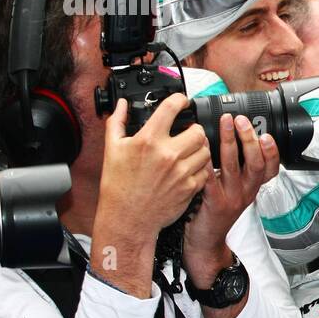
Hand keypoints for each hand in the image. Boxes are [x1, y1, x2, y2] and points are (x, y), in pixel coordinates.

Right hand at [99, 94, 211, 238]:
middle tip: (187, 132)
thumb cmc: (118, 185)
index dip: (180, 99)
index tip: (182, 101)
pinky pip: (206, 170)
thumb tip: (122, 105)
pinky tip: (189, 168)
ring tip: (189, 150)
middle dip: (194, 128)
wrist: (127, 218)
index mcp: (148, 141)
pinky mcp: (190, 187)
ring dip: (200, 147)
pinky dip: (200, 167)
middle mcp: (167, 154)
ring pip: (206, 150)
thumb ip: (117, 122)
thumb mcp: (112, 149)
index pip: (171, 108)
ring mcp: (181, 171)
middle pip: (197, 130)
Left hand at [183, 114, 279, 286]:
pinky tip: (202, 149)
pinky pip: (212, 179)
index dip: (272, 151)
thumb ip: (236, 171)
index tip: (267, 134)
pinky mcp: (214, 204)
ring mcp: (231, 198)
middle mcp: (245, 192)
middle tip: (240, 121)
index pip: (270, 168)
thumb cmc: (215, 213)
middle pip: (254, 163)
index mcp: (252, 188)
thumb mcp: (234, 192)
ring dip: (229, 142)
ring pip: (234, 166)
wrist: (205, 243)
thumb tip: (231, 140)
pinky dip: (207, 162)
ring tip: (224, 125)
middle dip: (249, 139)